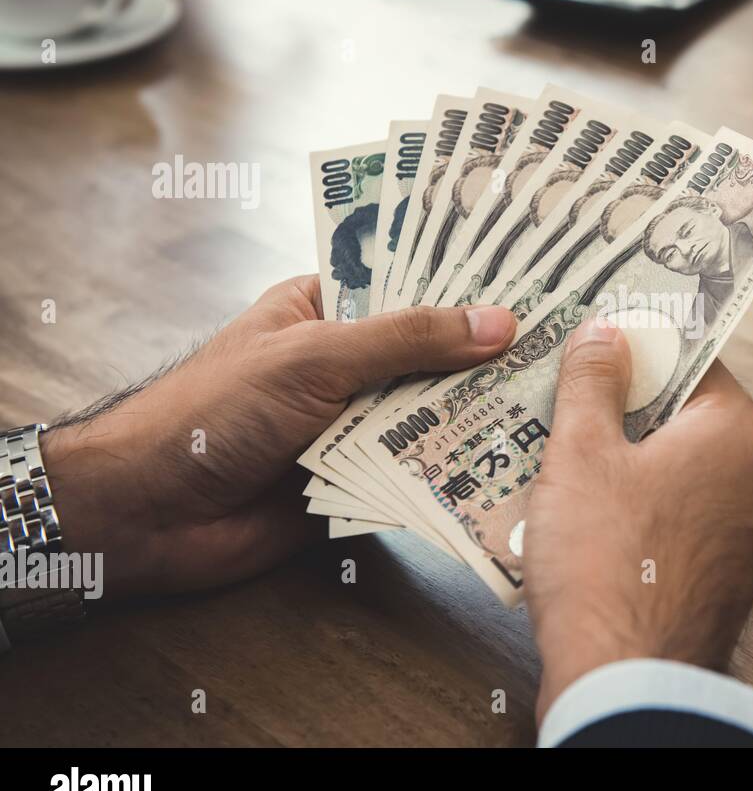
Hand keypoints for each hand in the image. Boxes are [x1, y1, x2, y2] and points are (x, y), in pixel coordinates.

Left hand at [42, 275, 515, 597]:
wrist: (147, 514)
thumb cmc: (213, 411)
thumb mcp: (314, 356)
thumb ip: (406, 340)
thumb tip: (498, 322)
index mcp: (327, 309)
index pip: (410, 283)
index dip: (467, 280)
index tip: (536, 276)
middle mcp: (346, 364)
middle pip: (431, 352)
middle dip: (487, 353)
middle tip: (567, 342)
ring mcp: (352, 423)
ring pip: (431, 412)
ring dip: (478, 412)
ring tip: (557, 399)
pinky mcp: (358, 480)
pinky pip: (418, 469)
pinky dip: (455, 467)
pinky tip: (512, 460)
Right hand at [524, 319, 752, 720]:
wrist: (629, 683)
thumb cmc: (607, 565)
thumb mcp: (581, 454)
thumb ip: (593, 382)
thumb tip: (604, 334)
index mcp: (739, 434)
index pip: (691, 361)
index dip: (635, 348)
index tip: (592, 345)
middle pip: (685, 417)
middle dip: (624, 409)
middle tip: (565, 404)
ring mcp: (747, 535)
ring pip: (680, 471)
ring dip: (627, 462)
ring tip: (563, 462)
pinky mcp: (724, 577)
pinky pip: (680, 520)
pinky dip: (640, 510)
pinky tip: (588, 519)